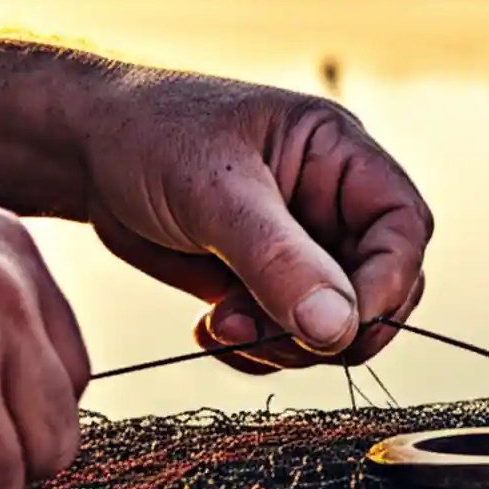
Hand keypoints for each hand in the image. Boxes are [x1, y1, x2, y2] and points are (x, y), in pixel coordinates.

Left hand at [81, 71, 433, 373]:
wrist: (84, 152)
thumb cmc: (150, 136)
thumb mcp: (216, 193)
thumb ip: (279, 261)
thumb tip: (339, 328)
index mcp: (340, 155)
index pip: (403, 227)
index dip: (388, 282)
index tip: (343, 324)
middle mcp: (333, 204)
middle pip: (382, 287)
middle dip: (332, 325)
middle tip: (272, 335)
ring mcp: (302, 249)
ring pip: (336, 324)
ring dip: (285, 344)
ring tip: (222, 324)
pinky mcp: (267, 285)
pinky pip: (290, 340)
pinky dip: (257, 352)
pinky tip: (211, 329)